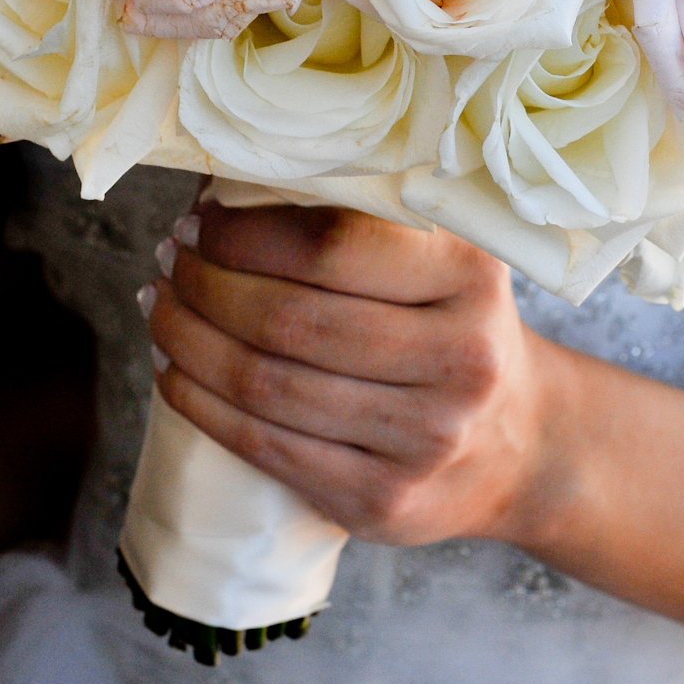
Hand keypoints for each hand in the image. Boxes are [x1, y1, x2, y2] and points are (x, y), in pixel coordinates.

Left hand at [142, 202, 559, 546]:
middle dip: (204, 284)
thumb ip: (365, 224)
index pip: (333, 243)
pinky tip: (175, 372)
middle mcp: (460, 359)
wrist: (522, 448)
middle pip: (288, 318)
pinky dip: (200, 403)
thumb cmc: (457, 333)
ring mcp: (424, 439)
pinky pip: (264, 446)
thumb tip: (226, 182)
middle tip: (172, 260)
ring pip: (265, 385)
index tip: (204, 219)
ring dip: (186, 339)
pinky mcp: (383, 500)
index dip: (247, 232)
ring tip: (160, 305)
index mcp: (471, 276)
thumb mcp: (448, 263)